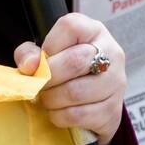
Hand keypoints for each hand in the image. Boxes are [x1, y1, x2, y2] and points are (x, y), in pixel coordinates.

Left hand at [14, 14, 126, 144]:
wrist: (91, 101)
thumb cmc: (65, 71)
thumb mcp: (46, 54)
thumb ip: (30, 54)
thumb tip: (29, 66)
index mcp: (94, 31)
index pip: (70, 28)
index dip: (49, 46)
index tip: (42, 61)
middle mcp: (112, 53)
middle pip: (75, 61)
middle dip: (48, 78)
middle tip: (39, 86)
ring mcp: (116, 83)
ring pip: (75, 92)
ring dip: (51, 100)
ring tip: (48, 99)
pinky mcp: (113, 110)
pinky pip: (79, 115)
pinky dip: (60, 116)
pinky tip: (58, 112)